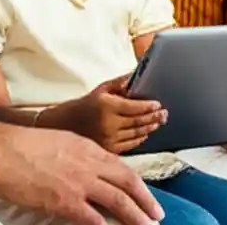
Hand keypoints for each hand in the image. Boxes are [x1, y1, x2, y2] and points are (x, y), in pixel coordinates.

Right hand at [0, 125, 163, 224]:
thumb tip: (89, 170)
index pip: (121, 167)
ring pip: (118, 201)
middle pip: (128, 183)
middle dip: (145, 200)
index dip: (137, 184)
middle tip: (158, 214)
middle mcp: (89, 164)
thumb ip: (78, 156)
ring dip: (135, 217)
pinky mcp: (64, 201)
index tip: (145, 194)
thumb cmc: (21, 145)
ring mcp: (79, 183)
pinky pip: (92, 218)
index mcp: (88, 148)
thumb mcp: (60, 141)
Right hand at [42, 74, 167, 153]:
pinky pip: (129, 145)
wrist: (62, 125)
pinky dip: (139, 139)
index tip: (158, 104)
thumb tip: (138, 75)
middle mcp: (108, 124)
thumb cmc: (84, 105)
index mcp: (107, 106)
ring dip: (150, 128)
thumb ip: (121, 83)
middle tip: (164, 114)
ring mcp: (108, 139)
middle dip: (154, 118)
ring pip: (136, 135)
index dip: (149, 106)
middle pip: (138, 122)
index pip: (134, 107)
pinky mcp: (107, 151)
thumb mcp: (101, 89)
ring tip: (159, 122)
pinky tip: (145, 134)